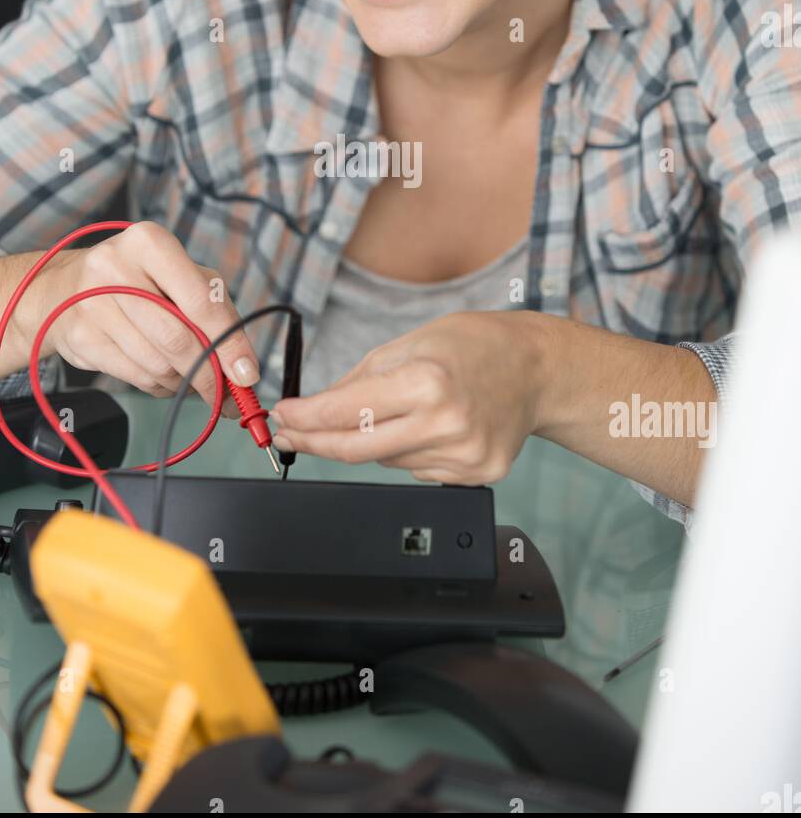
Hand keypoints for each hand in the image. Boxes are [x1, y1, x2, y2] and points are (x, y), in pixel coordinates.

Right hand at [14, 220, 259, 414]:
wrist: (63, 287)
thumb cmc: (138, 279)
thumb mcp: (182, 275)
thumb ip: (216, 312)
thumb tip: (242, 368)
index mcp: (149, 243)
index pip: (201, 302)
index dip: (229, 343)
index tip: (247, 374)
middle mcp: (115, 268)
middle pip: (178, 340)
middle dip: (209, 374)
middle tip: (227, 393)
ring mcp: (92, 305)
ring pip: (157, 364)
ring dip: (183, 381)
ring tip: (190, 376)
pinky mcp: (81, 339)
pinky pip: (135, 377)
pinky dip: (160, 385)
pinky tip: (165, 376)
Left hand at [269, 310, 545, 483]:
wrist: (535, 368)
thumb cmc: (472, 345)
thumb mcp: (409, 343)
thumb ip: (358, 381)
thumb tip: (312, 412)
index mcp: (426, 381)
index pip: (346, 412)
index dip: (305, 419)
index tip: (283, 417)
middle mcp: (446, 422)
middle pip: (356, 450)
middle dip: (315, 442)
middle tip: (290, 435)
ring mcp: (464, 454)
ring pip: (386, 462)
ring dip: (373, 441)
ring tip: (401, 410)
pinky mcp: (476, 474)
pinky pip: (418, 470)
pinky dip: (409, 450)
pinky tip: (431, 426)